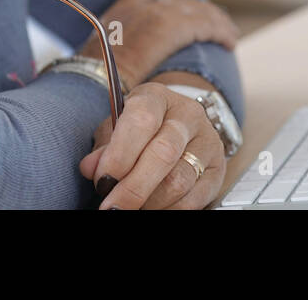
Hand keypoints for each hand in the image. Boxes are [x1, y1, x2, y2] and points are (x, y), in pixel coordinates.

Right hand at [74, 0, 239, 84]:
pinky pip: (205, 24)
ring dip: (217, 22)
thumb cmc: (93, 79)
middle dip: (201, 11)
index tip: (182, 10)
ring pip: (197, 10)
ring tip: (229, 35)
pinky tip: (229, 42)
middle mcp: (140, 6)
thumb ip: (116, 50)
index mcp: (121, 10)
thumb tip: (126, 63)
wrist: (91, 81)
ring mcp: (155, 13)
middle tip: (217, 23)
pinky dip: (220, 31)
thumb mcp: (99, 57)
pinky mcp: (171, 27)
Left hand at [78, 82, 225, 208]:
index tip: (103, 180)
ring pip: (178, 181)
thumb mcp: (117, 127)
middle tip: (113, 206)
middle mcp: (187, 115)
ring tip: (130, 207)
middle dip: (133, 187)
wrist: (178, 123)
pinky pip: (193, 200)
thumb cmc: (140, 127)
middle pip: (163, 153)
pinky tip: (151, 207)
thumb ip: (104, 147)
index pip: (141, 120)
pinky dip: (168, 210)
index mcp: (156, 97)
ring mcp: (207, 142)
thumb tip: (90, 168)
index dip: (120, 154)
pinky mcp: (217, 170)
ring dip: (149, 202)